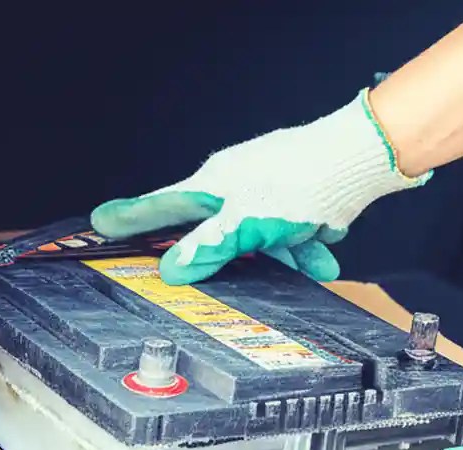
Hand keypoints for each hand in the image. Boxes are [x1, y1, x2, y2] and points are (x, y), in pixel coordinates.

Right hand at [90, 89, 428, 285]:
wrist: (362, 161)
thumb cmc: (302, 182)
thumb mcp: (247, 223)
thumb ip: (209, 248)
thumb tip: (172, 270)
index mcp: (213, 185)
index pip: (161, 206)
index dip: (130, 219)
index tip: (99, 225)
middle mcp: (235, 188)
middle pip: (212, 232)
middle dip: (226, 258)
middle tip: (216, 276)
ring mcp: (266, 196)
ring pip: (256, 242)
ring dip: (278, 258)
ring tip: (299, 256)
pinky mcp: (295, 205)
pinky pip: (288, 238)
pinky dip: (302, 251)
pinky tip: (320, 257)